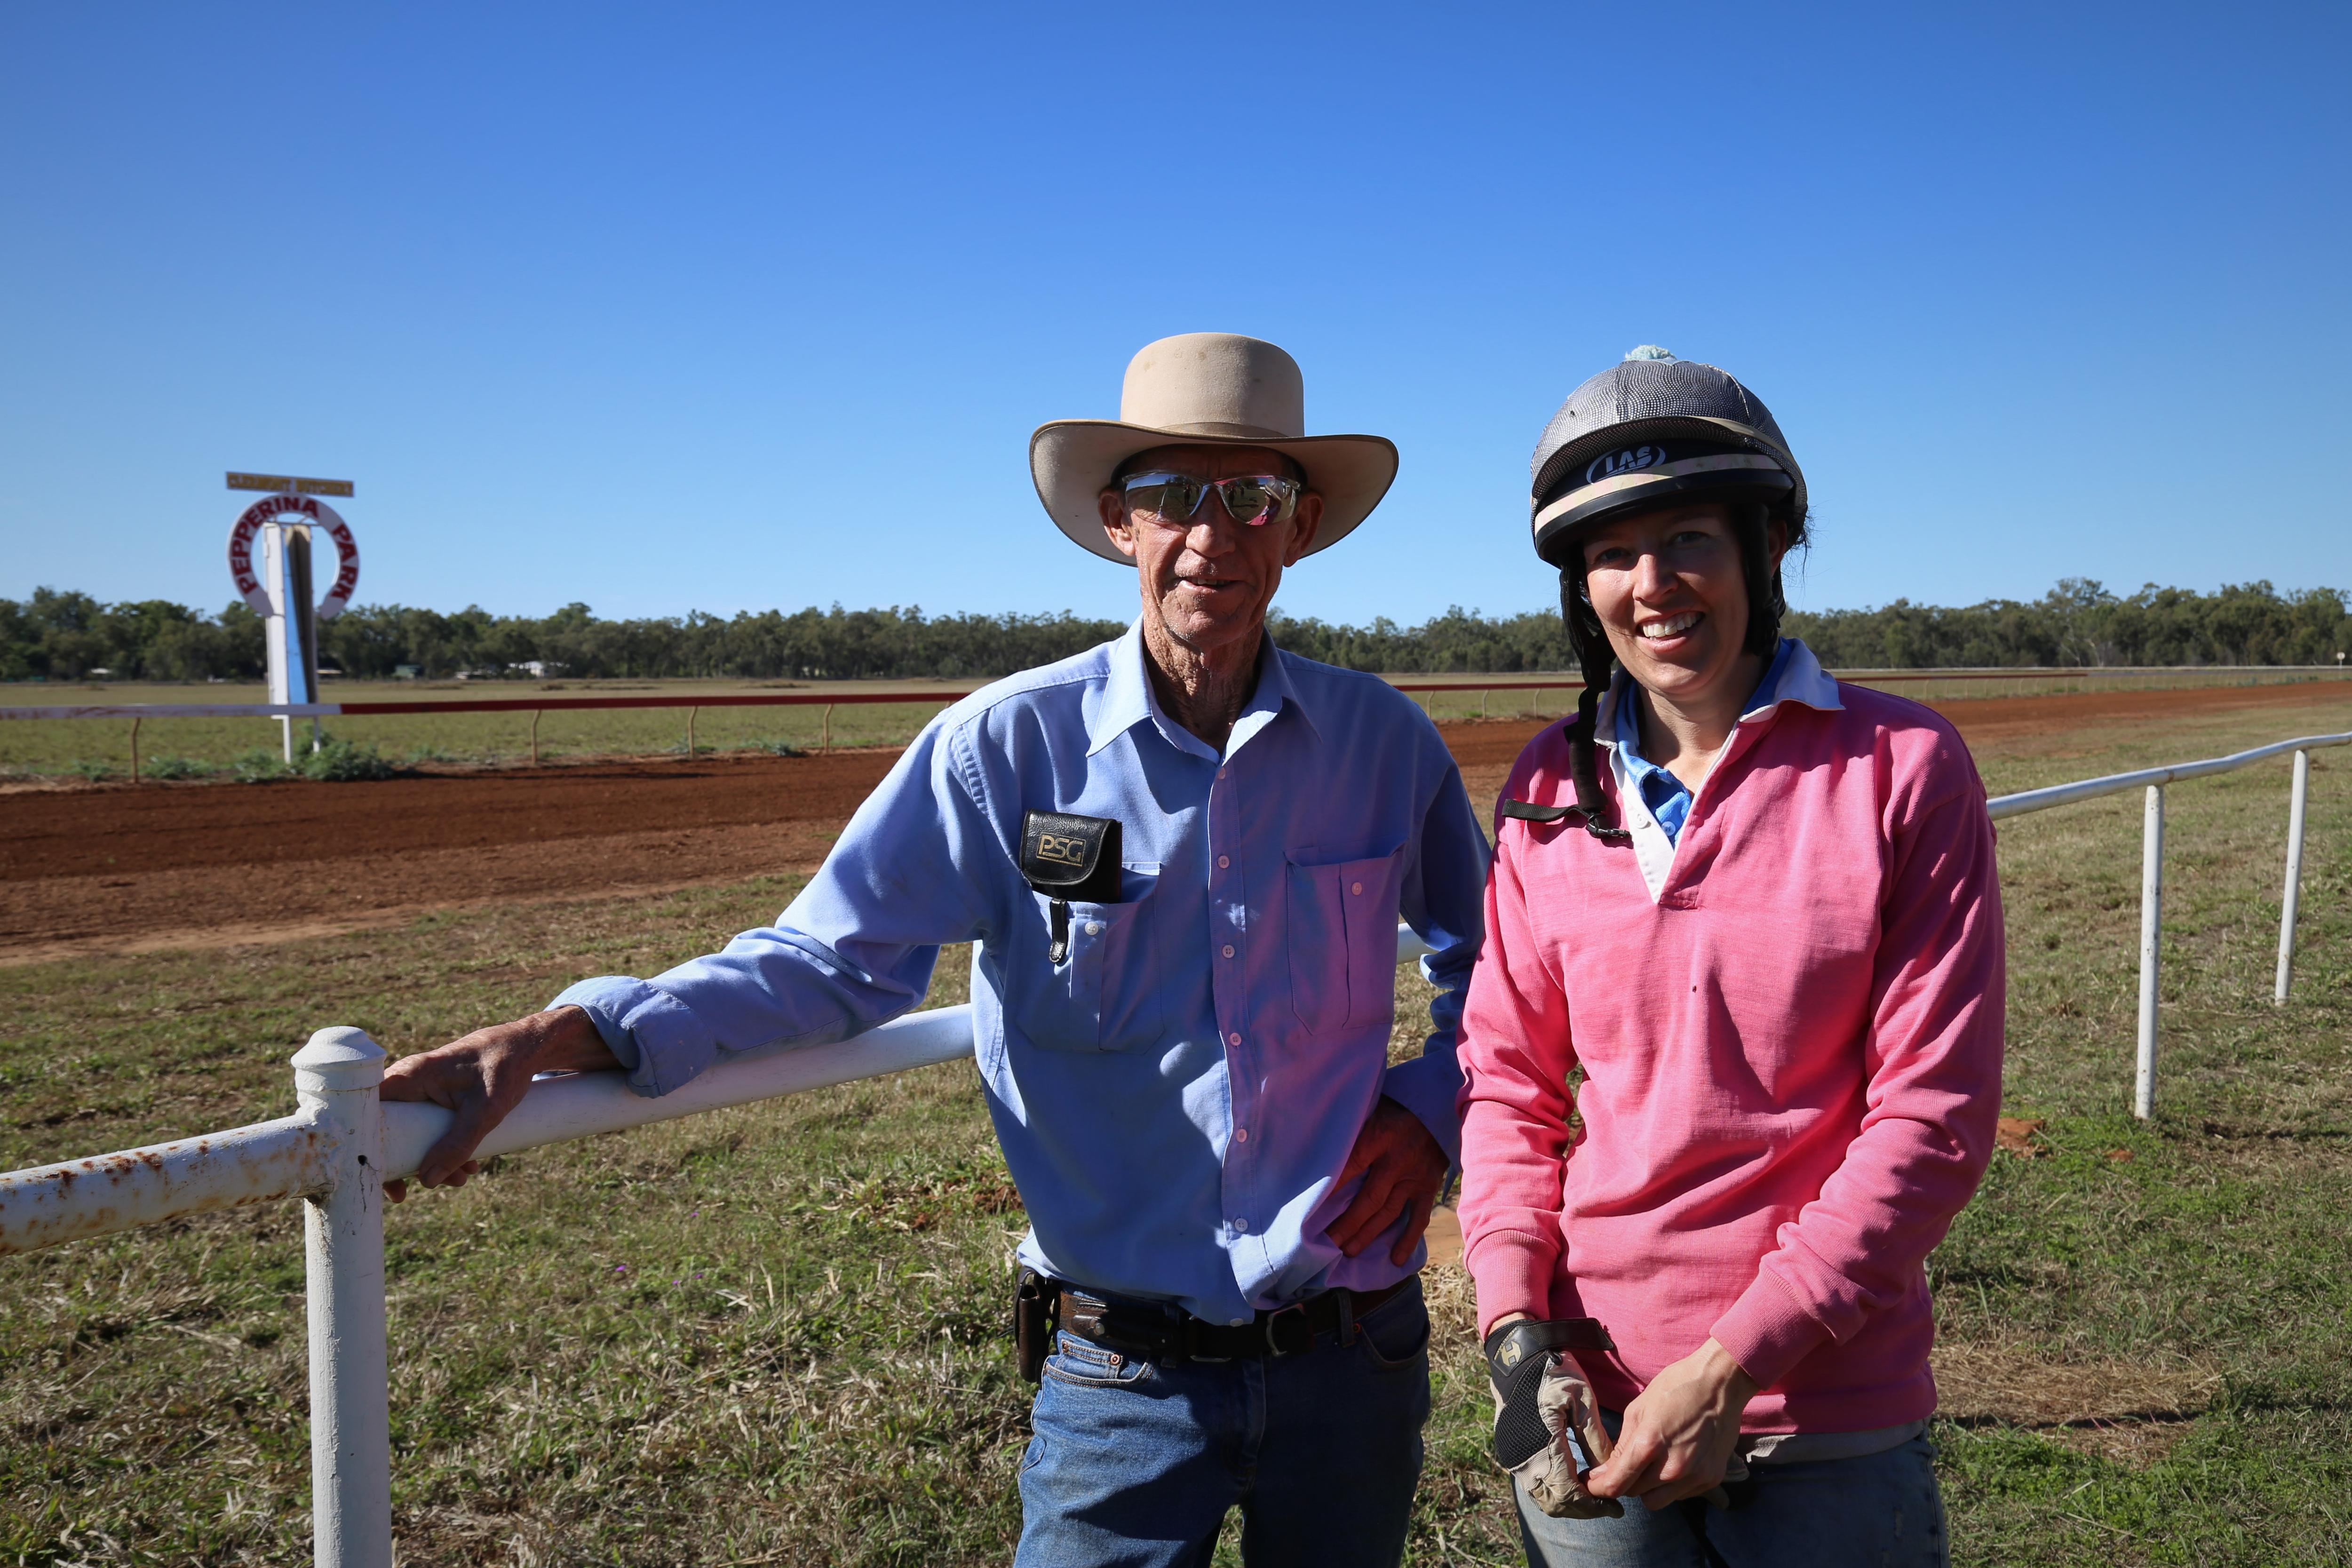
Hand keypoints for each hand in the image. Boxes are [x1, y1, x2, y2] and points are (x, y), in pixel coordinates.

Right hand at [379, 1006, 616, 1201]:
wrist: (528, 1047)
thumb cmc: (506, 1067)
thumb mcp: (486, 1110)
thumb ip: (459, 1144)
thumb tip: (427, 1181)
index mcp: (411, 1076)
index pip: (368, 1112)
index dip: (366, 1145)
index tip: (379, 1175)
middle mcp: (410, 1082)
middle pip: (387, 1129)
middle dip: (406, 1162)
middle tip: (420, 1189)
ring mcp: (422, 1090)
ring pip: (411, 1133)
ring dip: (430, 1160)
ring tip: (463, 1178)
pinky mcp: (436, 1097)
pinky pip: (427, 1127)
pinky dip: (443, 1148)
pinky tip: (469, 1165)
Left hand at [1327, 1096, 1449, 1263]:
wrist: (1438, 1105)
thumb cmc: (1395, 1108)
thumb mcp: (1371, 1109)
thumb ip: (1352, 1130)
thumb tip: (1320, 1150)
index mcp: (1379, 1138)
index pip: (1350, 1166)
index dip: (1332, 1188)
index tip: (1312, 1207)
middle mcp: (1397, 1162)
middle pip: (1368, 1199)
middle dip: (1347, 1224)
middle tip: (1328, 1243)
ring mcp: (1415, 1178)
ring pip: (1389, 1213)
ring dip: (1368, 1234)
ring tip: (1348, 1251)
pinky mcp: (1428, 1187)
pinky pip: (1418, 1218)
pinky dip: (1408, 1239)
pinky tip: (1395, 1258)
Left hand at [1584, 1338, 1758, 1508]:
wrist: (1721, 1382)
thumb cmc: (1676, 1388)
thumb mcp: (1638, 1409)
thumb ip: (1621, 1446)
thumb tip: (1605, 1472)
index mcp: (1649, 1444)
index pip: (1617, 1484)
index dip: (1599, 1489)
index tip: (1592, 1485)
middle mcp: (1673, 1467)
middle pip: (1635, 1494)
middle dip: (1625, 1482)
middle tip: (1626, 1466)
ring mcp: (1695, 1476)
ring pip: (1657, 1501)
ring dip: (1648, 1488)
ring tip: (1653, 1464)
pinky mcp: (1712, 1479)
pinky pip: (1681, 1495)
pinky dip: (1672, 1485)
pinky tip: (1676, 1461)